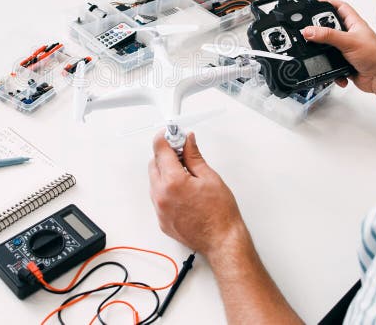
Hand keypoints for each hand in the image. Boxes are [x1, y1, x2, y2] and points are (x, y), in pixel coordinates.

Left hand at [148, 131, 247, 261]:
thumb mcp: (210, 177)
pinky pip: (158, 198)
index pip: (160, 150)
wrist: (222, 241)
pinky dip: (166, 190)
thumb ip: (194, 156)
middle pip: (154, 165)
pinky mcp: (162, 220)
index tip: (169, 133)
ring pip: (154, 182)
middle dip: (165, 156)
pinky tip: (183, 191)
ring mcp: (160, 210)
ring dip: (165, 173)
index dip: (164, 138)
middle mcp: (161, 196)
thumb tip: (187, 142)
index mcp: (173, 182)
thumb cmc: (220, 214)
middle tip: (182, 153)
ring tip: (186, 175)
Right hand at [300, 0, 375, 93]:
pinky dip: (330, 69)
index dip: (328, 3)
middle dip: (320, 30)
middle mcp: (351, 36)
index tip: (314, 3)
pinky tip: (333, 70)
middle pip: (330, 27)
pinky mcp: (345, 64)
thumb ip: (328, 35)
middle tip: (310, 32)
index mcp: (354, 24)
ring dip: (324, 53)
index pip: (340, 7)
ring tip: (319, 53)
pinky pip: (331, 64)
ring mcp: (347, 50)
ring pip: (329, 47)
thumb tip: (309, 30)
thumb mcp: (349, 41)